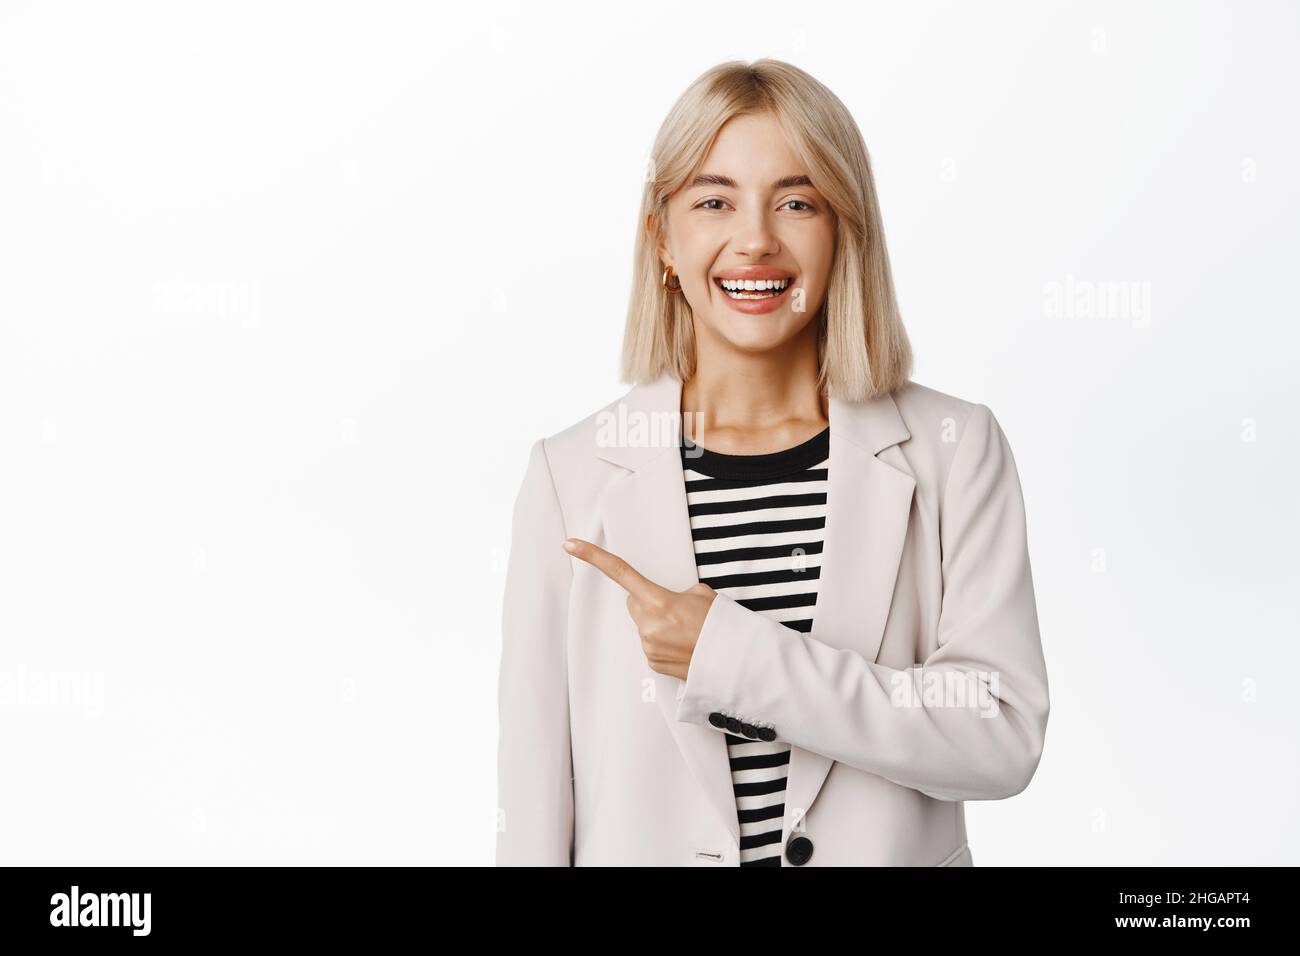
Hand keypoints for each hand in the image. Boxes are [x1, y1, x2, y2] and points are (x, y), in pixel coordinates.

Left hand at [562, 537, 716, 680]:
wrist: (732, 662)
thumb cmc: (719, 626)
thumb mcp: (701, 595)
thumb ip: (678, 592)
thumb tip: (670, 600)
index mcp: (659, 601)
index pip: (619, 572)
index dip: (593, 557)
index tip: (571, 545)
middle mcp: (647, 624)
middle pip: (635, 603)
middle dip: (650, 603)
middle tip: (677, 611)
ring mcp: (647, 645)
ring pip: (643, 625)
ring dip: (659, 625)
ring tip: (685, 632)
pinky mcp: (651, 662)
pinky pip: (650, 644)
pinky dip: (663, 642)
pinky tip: (681, 645)